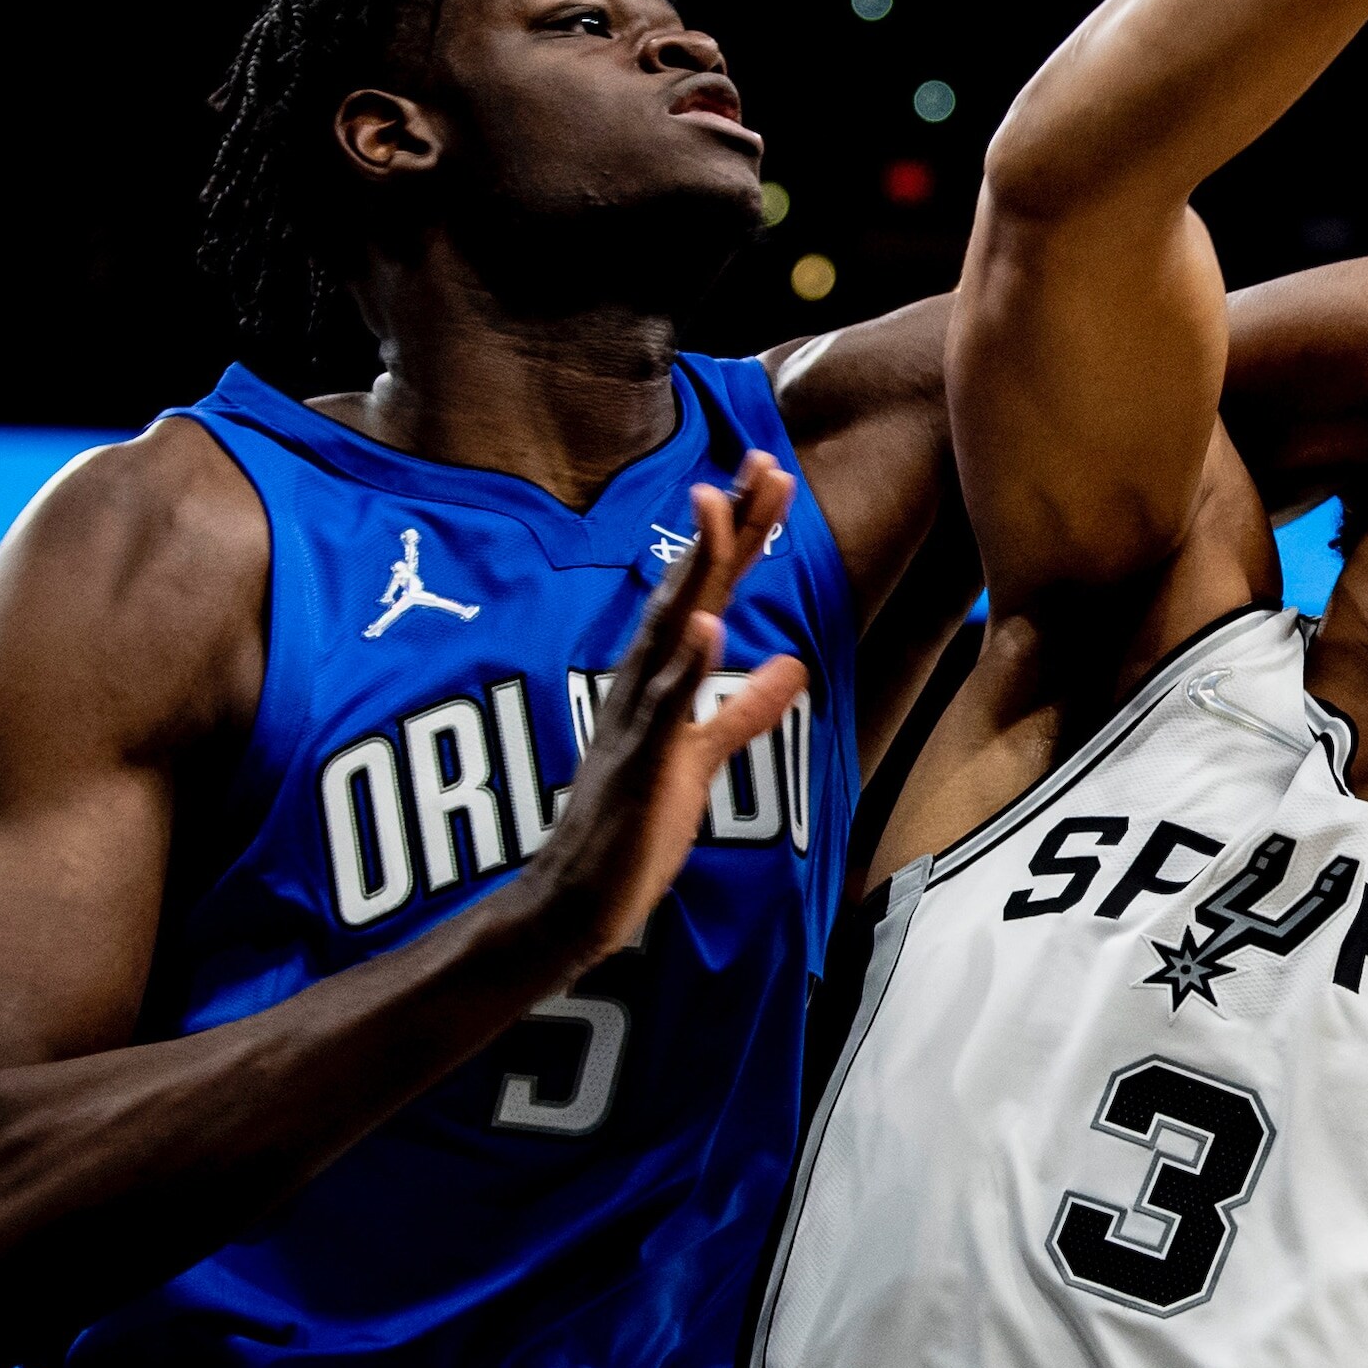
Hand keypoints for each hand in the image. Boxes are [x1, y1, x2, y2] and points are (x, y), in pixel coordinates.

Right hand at [519, 457, 809, 962]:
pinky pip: (664, 710)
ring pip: (668, 631)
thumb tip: (790, 664)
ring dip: (696, 570)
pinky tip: (707, 625)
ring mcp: (636, 722)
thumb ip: (743, 711)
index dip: (740, 535)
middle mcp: (641, 686)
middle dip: (727, 526)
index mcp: (658, 681)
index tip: (770, 476)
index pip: (704, 591)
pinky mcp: (640, 767)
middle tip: (763, 463)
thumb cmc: (632, 831)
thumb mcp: (701, 759)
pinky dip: (684, 666)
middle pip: (687, 589)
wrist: (577, 905)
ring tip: (723, 510)